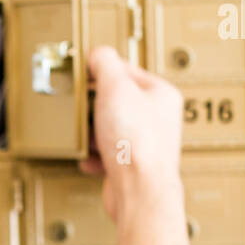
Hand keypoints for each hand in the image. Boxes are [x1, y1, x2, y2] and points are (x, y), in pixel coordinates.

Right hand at [79, 46, 184, 223]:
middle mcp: (157, 118)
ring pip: (109, 128)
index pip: (126, 70)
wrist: (138, 190)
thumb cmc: (135, 142)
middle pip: (116, 101)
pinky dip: (94, 155)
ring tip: (88, 135)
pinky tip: (91, 157)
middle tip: (83, 107)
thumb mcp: (115, 88)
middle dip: (94, 107)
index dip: (102, 71)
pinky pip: (106, 153)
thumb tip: (97, 54)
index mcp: (161, 94)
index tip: (84, 74)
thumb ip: (104, 63)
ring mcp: (145, 143)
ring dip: (92, 132)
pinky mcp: (131, 165)